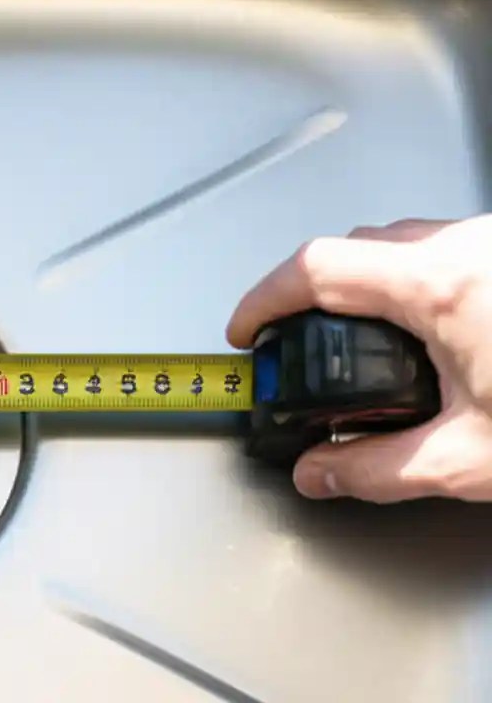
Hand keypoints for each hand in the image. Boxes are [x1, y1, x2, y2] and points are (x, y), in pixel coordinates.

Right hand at [227, 216, 491, 502]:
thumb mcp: (473, 459)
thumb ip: (380, 469)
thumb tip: (320, 472)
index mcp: (443, 287)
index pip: (316, 268)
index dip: (263, 300)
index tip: (244, 331)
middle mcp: (468, 247)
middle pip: (350, 247)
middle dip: (305, 293)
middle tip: (285, 339)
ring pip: (397, 240)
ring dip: (359, 282)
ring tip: (344, 333)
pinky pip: (439, 246)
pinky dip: (404, 279)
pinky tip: (411, 323)